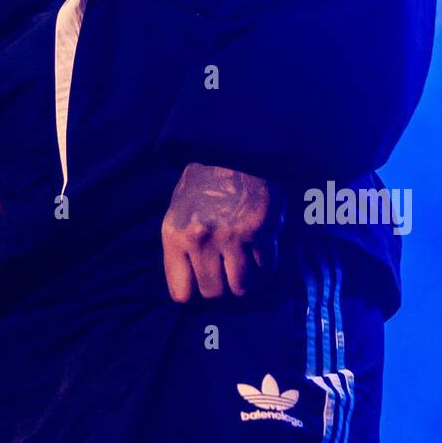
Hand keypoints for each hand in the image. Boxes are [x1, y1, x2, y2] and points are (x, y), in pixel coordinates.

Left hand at [161, 163, 282, 301]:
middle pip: (213, 293)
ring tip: (244, 263)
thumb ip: (180, 249)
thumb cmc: (203, 183)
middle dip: (220, 286)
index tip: (200, 281)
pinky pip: (265, 270)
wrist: (235, 148)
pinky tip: (260, 250)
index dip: (193, 290)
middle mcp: (202, 239)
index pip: (182, 293)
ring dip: (244, 280)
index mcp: (176, 234)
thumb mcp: (178, 211)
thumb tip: (189, 288)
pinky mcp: (261, 232)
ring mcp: (233, 237)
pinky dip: (264, 267)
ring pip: (242, 288)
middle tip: (225, 270)